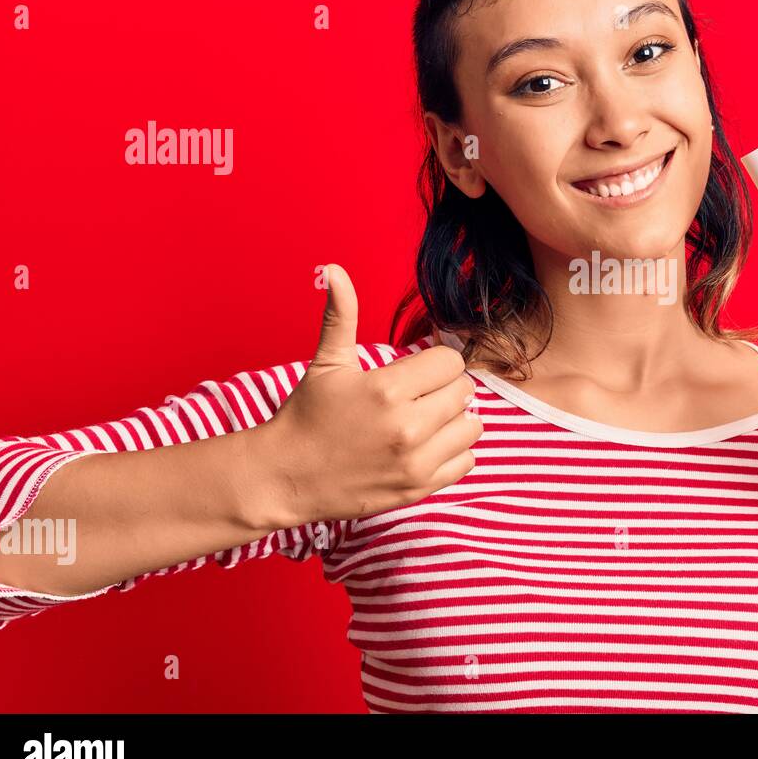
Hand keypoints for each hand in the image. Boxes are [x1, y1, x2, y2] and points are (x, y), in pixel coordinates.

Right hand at [253, 263, 482, 527]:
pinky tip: (429, 445)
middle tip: (420, 394)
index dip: (437, 362)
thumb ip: (340, 315)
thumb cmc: (306, 416)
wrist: (284, 477)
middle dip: (445, 388)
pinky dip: (455, 452)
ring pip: (472, 426)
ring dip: (456, 419)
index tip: (419, 370)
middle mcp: (407, 427)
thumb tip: (332, 269)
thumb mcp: (326, 364)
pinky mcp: (418, 488)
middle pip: (464, 392)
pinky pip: (466, 461)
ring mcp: (415, 461)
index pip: (451, 363)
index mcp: (387, 390)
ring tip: (428, 418)